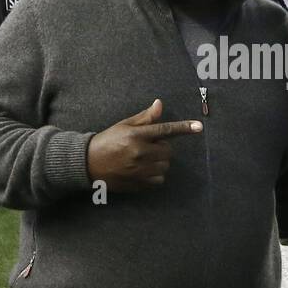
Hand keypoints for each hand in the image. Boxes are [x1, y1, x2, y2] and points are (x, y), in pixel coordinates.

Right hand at [85, 99, 202, 191]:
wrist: (88, 164)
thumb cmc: (107, 141)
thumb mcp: (124, 125)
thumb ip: (145, 118)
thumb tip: (160, 104)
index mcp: (136, 136)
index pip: (165, 130)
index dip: (184, 128)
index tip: (199, 127)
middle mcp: (140, 153)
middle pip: (168, 151)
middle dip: (162, 148)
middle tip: (147, 146)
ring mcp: (139, 170)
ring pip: (165, 166)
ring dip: (160, 162)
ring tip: (144, 158)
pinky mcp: (138, 183)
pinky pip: (159, 180)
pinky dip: (155, 175)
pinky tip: (142, 170)